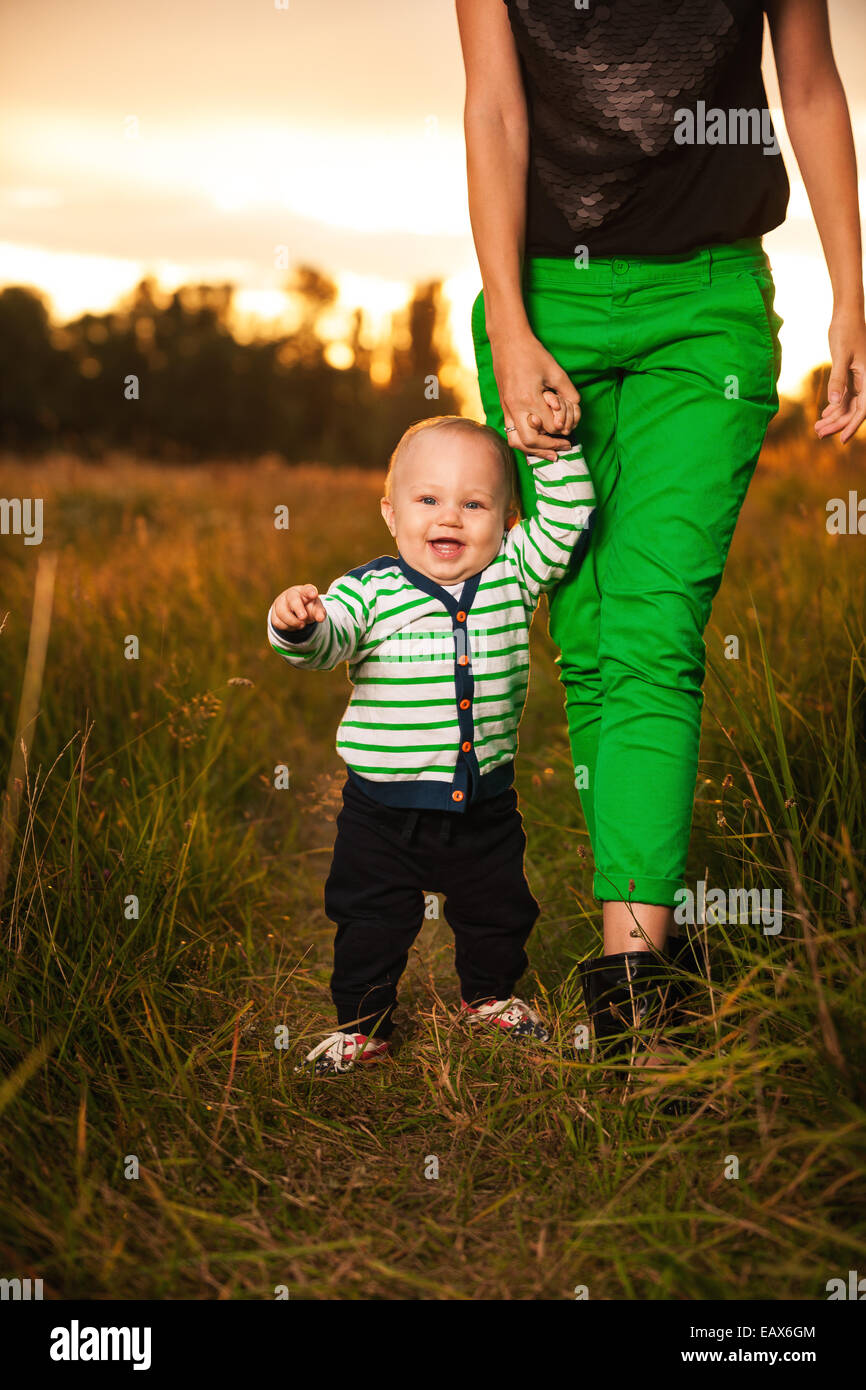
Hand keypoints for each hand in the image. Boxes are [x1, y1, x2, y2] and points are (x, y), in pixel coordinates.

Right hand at [272, 584, 325, 628]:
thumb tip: (321, 619)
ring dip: (293, 622)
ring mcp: (280, 602)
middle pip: (292, 599)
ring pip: (282, 612)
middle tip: (304, 617)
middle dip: (298, 608)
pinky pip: (277, 622)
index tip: (314, 594)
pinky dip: (286, 627)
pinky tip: (292, 625)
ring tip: (302, 625)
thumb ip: (320, 613)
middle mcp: (291, 594)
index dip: (310, 591)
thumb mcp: (316, 609)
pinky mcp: (274, 612)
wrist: (296, 611)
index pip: (307, 589)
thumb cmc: (308, 608)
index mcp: (304, 591)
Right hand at [490, 329, 580, 461]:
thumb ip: (568, 391)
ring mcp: (507, 408)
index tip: (570, 429)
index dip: (562, 429)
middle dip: (548, 448)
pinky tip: (536, 443)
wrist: (507, 341)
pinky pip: (511, 432)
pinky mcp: (503, 407)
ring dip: (533, 451)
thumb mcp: (556, 371)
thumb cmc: (533, 353)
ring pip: (516, 441)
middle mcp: (515, 407)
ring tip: (549, 453)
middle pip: (531, 441)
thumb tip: (576, 407)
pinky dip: (524, 442)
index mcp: (529, 398)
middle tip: (564, 447)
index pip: (549, 427)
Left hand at [815, 308, 865, 443]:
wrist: (847, 314)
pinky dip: (835, 405)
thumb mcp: (840, 356)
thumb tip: (835, 401)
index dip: (852, 425)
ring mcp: (860, 377)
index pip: (862, 408)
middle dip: (837, 424)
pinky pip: (846, 395)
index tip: (841, 440)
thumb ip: (838, 379)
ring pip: (848, 404)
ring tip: (816, 429)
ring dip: (834, 417)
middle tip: (818, 435)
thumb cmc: (846, 331)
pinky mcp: (852, 373)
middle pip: (854, 409)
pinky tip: (823, 415)